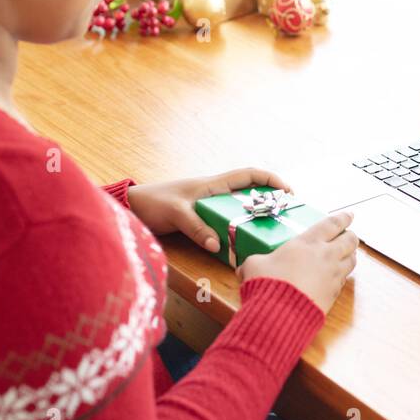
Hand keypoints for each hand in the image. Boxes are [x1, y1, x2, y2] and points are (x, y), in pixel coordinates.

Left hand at [127, 167, 292, 252]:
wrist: (131, 208)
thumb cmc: (152, 202)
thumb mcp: (175, 213)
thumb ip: (196, 227)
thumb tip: (216, 245)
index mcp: (213, 184)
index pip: (250, 174)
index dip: (272, 180)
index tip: (289, 193)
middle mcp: (214, 194)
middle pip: (250, 194)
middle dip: (270, 203)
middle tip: (284, 219)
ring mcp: (208, 207)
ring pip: (239, 211)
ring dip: (254, 220)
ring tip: (267, 234)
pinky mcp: (200, 220)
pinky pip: (226, 225)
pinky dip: (236, 233)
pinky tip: (240, 245)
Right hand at [237, 211, 357, 313]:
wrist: (279, 313)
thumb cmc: (266, 283)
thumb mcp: (254, 265)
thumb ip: (256, 262)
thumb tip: (244, 268)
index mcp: (308, 242)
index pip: (332, 224)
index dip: (343, 218)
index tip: (350, 215)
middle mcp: (325, 255)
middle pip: (349, 240)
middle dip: (350, 235)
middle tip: (348, 235)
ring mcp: (333, 275)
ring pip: (352, 260)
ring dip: (350, 255)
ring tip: (347, 254)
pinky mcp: (334, 293)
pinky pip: (344, 280)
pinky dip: (343, 275)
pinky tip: (336, 276)